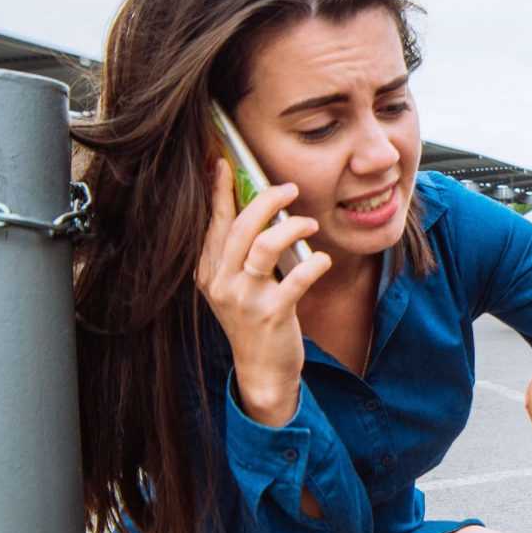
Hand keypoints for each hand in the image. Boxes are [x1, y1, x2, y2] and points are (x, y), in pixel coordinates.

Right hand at [196, 160, 331, 424]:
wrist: (261, 370)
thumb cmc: (254, 322)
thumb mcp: (235, 287)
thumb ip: (237, 255)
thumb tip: (253, 213)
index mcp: (208, 272)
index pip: (213, 223)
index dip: (219, 191)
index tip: (223, 163)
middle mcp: (221, 282)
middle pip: (240, 228)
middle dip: (265, 201)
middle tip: (289, 188)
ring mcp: (245, 299)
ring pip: (264, 247)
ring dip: (291, 228)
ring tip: (308, 223)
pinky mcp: (272, 314)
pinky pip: (295, 279)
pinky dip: (313, 264)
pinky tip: (323, 259)